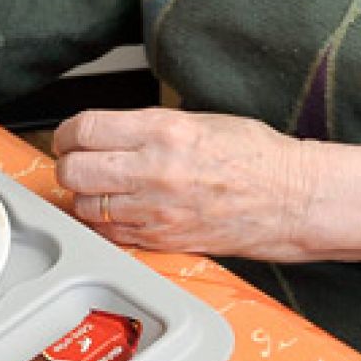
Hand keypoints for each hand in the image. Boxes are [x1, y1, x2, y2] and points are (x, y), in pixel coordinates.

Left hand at [52, 107, 310, 260]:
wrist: (294, 199)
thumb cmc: (257, 156)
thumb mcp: (197, 120)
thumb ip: (147, 127)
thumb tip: (106, 133)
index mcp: (163, 130)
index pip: (85, 129)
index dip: (67, 134)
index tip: (68, 137)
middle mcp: (155, 170)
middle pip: (74, 171)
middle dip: (68, 165)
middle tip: (75, 162)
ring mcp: (158, 210)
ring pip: (86, 207)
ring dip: (84, 198)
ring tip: (98, 189)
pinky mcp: (165, 240)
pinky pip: (111, 235)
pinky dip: (103, 225)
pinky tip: (115, 213)